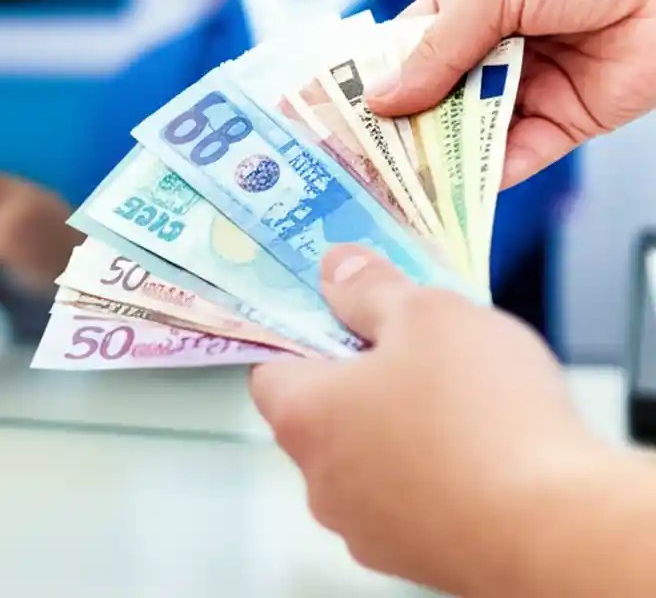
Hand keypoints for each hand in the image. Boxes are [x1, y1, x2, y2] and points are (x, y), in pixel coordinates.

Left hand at [249, 245, 619, 595]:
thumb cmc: (481, 414)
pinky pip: (417, 503)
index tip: (354, 314)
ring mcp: (366, 529)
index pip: (274, 368)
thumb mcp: (428, 315)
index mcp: (302, 417)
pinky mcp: (418, 561)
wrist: (555, 532)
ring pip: (373, 462)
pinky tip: (489, 457)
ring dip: (406, 432)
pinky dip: (440, 477)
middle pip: (326, 415)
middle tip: (425, 352)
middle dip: (368, 381)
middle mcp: (319, 481)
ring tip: (470, 405)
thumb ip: (372, 289)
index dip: (311, 335)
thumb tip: (335, 269)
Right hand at [367, 0, 655, 187]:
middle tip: (356, 160)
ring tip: (395, 183)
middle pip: (431, 97)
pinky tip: (454, 190)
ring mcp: (530, 84)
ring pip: (469, 132)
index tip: (330, 112)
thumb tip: (381, 98)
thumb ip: (435, 48)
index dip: (368, 78)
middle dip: (396, 127)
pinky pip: (519, 156)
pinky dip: (487, 177)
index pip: (405, 48)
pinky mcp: (567, 120)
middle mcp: (495, 43)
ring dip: (436, 157)